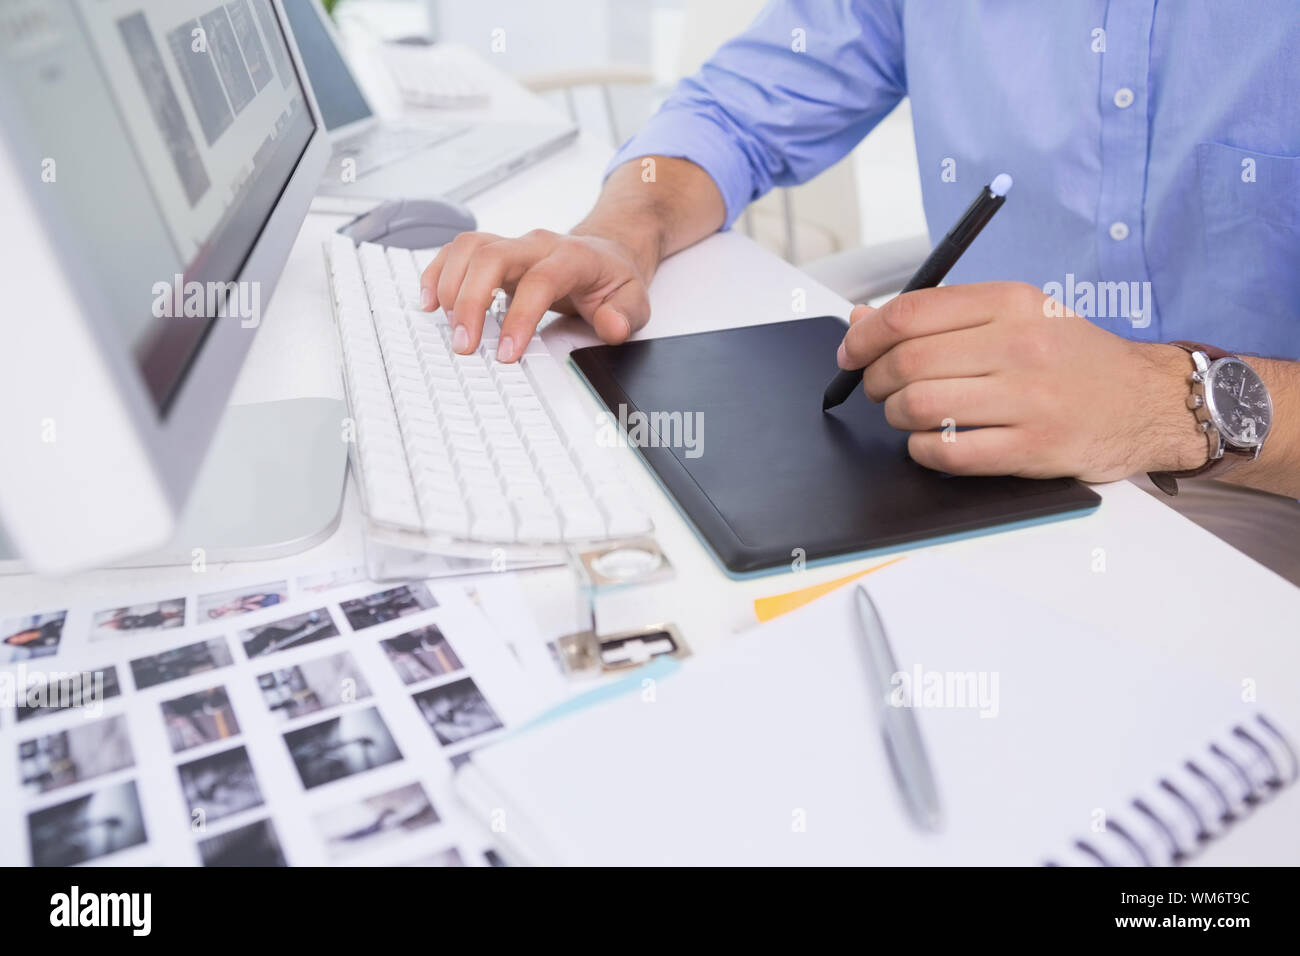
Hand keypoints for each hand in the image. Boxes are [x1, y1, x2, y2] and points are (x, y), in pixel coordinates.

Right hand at [418, 229, 650, 361]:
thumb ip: (625, 316)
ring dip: (449, 286)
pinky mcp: (494, 251)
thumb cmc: (613, 279)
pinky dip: (437, 273)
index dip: (520, 317)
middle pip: (492, 257)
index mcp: (572, 257)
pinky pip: (457, 251)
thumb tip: (612, 327)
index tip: (506, 352)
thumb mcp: (634, 300)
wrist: (605, 252)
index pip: (540, 281)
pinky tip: (429, 301)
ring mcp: (512, 244)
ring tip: (446, 325)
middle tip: (464, 343)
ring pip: (469, 248)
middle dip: (470, 300)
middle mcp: (537, 245)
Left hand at [836, 282, 1207, 481]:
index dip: (864, 337)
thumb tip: (861, 322)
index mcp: (1010, 302)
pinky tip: (932, 442)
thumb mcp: (1016, 315)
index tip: (849, 353)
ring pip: (919, 407)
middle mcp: (1018, 345)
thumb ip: (940, 315)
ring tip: (910, 415)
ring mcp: (1027, 399)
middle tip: (878, 389)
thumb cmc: (1071, 358)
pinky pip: (947, 452)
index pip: (909, 313)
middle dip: (875, 381)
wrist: (1148, 400)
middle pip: (906, 362)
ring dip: (897, 416)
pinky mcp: (1031, 448)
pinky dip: (923, 450)